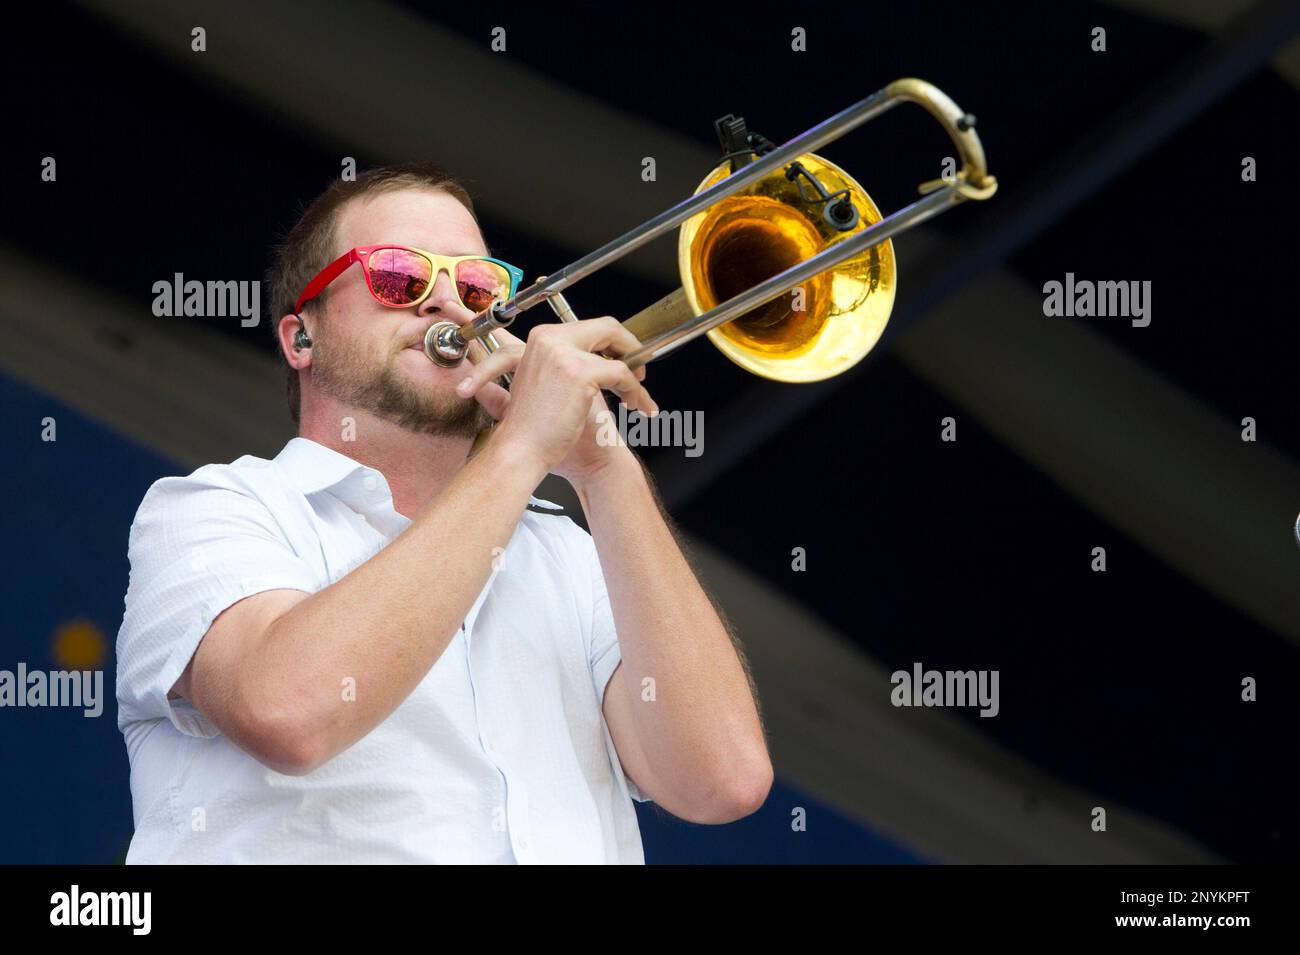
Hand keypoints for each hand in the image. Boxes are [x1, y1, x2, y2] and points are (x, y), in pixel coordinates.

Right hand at [455, 317, 656, 481]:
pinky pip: (622, 375)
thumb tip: (595, 359)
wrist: (521, 450)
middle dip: (629, 347)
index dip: (612, 343)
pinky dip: (635, 392)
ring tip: (636, 396)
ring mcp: (564, 354)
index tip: (622, 358)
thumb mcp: (542, 381)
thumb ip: (563, 364)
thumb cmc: (532, 425)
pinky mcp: (580, 373)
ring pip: (619, 351)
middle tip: (638, 371)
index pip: (589, 327)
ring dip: (634, 375)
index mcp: (542, 338)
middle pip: (607, 327)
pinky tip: (636, 406)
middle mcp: (551, 339)